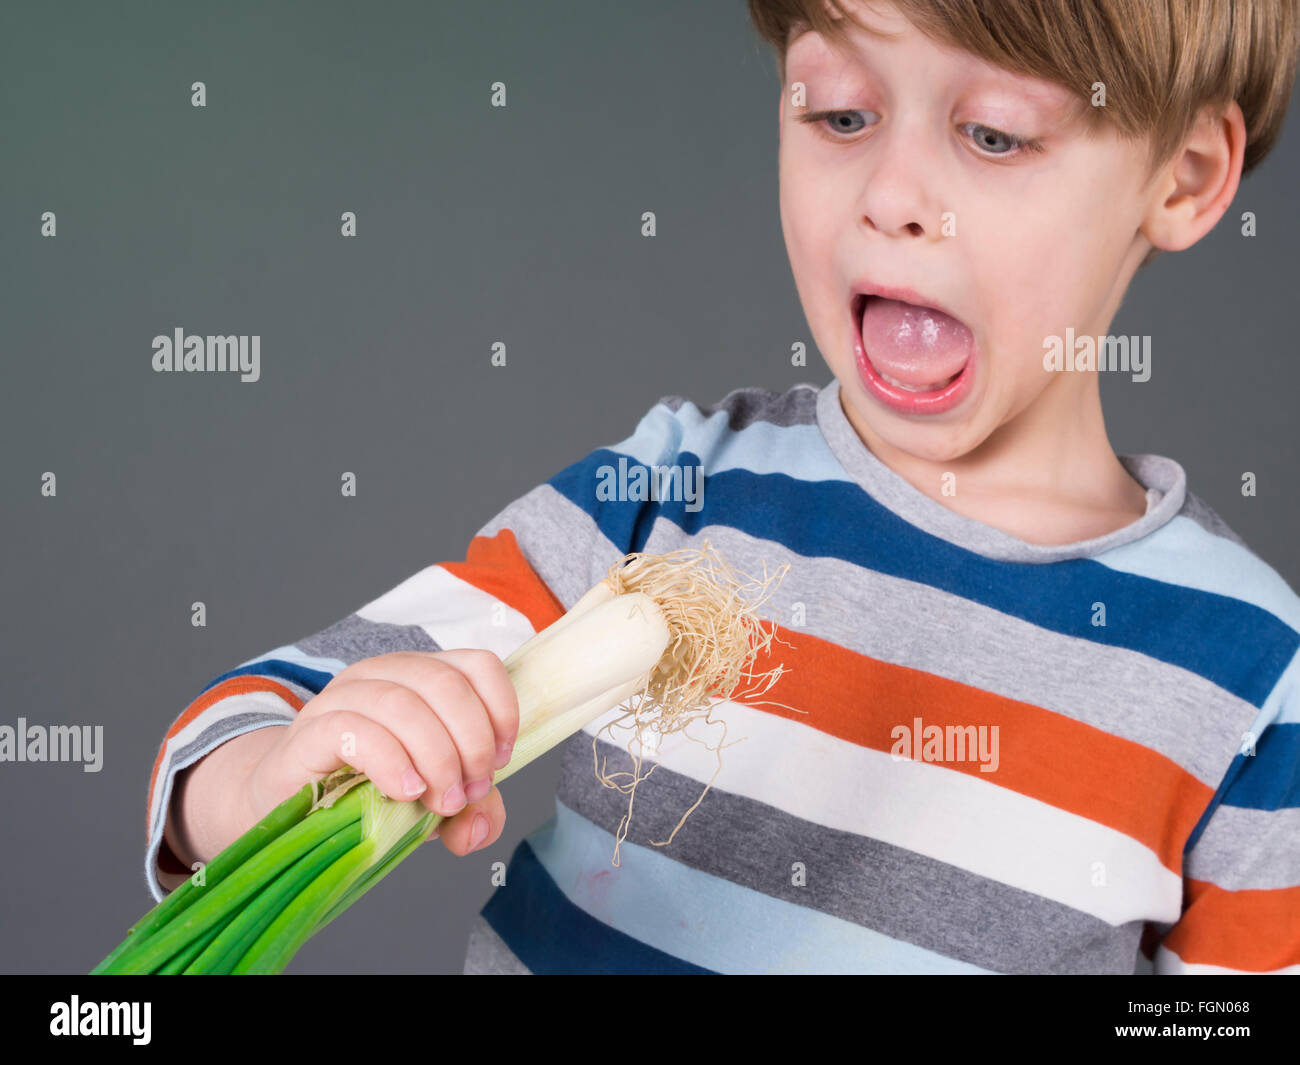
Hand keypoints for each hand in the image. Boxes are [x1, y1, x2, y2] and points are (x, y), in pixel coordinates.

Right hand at [235, 649, 517, 856]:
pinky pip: (357, 730)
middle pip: (446, 685)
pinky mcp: (310, 730)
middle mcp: (383, 674)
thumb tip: (480, 827)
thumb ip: (473, 811)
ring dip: (438, 758)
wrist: (289, 807)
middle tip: (470, 792)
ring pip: (404, 704)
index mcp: (421, 676)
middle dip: (472, 744)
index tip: (501, 761)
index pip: (477, 665)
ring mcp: (343, 697)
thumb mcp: (435, 802)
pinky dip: (392, 762)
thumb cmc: (369, 792)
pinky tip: (404, 791)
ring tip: (441, 802)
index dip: (500, 711)